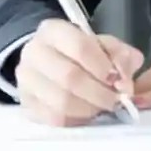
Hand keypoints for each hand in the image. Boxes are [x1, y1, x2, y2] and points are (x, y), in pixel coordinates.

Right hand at [14, 18, 144, 126]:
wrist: (48, 62)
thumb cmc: (80, 53)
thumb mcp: (103, 45)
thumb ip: (120, 57)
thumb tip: (124, 81)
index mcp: (53, 31)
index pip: (80, 46)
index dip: (103, 66)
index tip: (118, 80)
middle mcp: (33, 52)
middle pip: (69, 77)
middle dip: (99, 93)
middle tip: (115, 100)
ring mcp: (26, 80)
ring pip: (61, 102)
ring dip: (89, 109)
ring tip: (102, 108)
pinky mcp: (26, 103)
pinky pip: (54, 119)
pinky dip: (76, 120)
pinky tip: (86, 115)